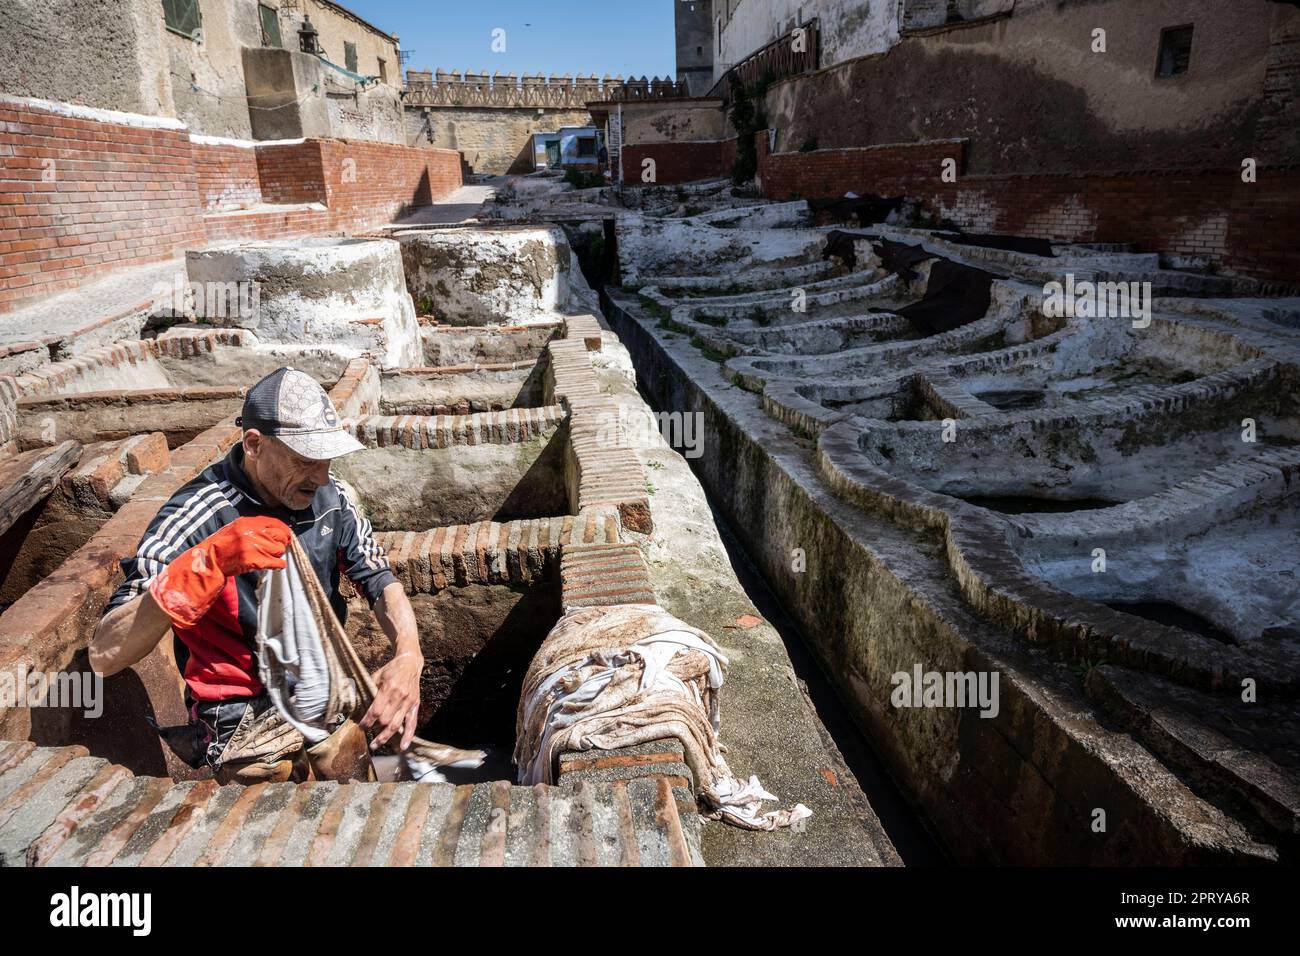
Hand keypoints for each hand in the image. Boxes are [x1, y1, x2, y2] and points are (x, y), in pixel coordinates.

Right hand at [149, 516, 291, 628]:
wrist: (209, 561)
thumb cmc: (223, 545)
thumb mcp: (237, 529)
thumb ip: (255, 527)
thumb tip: (276, 530)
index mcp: (248, 522)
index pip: (276, 523)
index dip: (284, 531)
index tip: (286, 536)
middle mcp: (252, 532)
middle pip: (281, 536)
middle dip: (282, 542)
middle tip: (279, 548)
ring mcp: (253, 546)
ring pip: (279, 550)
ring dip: (278, 555)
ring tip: (271, 557)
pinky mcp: (253, 560)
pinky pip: (276, 563)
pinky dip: (278, 565)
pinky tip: (275, 565)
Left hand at [362, 651, 422, 751]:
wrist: (410, 663)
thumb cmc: (391, 669)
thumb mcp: (377, 675)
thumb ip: (369, 690)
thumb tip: (357, 704)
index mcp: (389, 687)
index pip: (375, 711)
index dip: (367, 721)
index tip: (361, 726)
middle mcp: (399, 696)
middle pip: (385, 720)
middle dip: (374, 729)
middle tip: (367, 733)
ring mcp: (408, 702)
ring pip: (396, 725)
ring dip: (385, 737)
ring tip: (376, 745)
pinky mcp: (415, 705)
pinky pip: (412, 724)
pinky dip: (408, 736)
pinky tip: (403, 746)